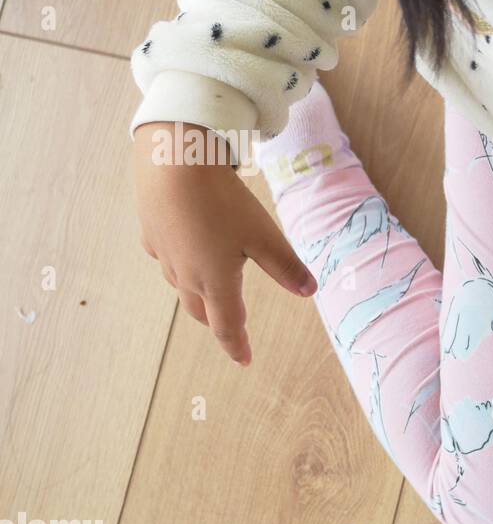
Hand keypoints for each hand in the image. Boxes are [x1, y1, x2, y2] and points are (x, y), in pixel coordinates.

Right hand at [133, 122, 316, 364]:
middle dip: (217, 322)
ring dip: (197, 296)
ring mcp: (164, 253)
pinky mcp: (151, 231)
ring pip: (180, 285)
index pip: (227, 324)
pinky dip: (178, 264)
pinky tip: (181, 253)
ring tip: (208, 296)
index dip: (237, 344)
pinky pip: (166, 257)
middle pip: (201, 309)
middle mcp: (185, 274)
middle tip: (230, 330)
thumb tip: (309, 291)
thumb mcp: (264, 235)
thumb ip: (286, 266)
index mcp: (215, 281)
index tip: (245, 360)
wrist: (171, 163)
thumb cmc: (223, 202)